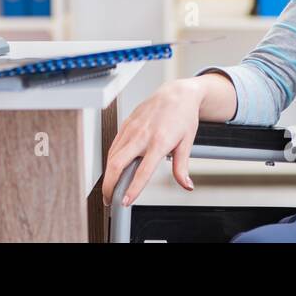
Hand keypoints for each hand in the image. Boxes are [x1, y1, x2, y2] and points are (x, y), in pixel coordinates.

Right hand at [100, 78, 207, 207]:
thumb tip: (186, 185)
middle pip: (116, 164)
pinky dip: (110, 160)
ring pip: (111, 155)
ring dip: (108, 175)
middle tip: (109, 200)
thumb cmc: (183, 116)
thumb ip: (182, 168)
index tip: (124, 202)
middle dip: (109, 185)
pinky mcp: (126, 124)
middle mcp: (141, 135)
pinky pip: (114, 146)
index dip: (131, 189)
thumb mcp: (187, 143)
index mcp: (159, 142)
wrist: (177, 93)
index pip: (142, 172)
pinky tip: (113, 169)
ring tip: (110, 188)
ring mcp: (131, 129)